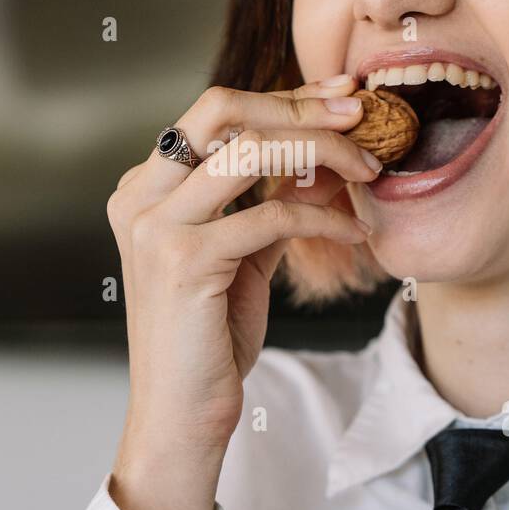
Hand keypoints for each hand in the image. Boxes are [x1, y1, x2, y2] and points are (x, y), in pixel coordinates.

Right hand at [104, 74, 380, 509]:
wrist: (181, 415)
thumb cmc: (208, 338)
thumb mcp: (241, 255)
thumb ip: (270, 203)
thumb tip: (327, 153)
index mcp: (145, 186)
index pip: (216, 113)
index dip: (285, 97)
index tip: (341, 95)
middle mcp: (140, 196)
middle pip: (221, 109)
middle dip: (298, 104)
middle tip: (359, 115)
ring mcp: (155, 226)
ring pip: (248, 150)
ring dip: (321, 151)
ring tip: (368, 169)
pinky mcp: (184, 261)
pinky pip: (270, 215)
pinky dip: (322, 219)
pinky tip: (354, 232)